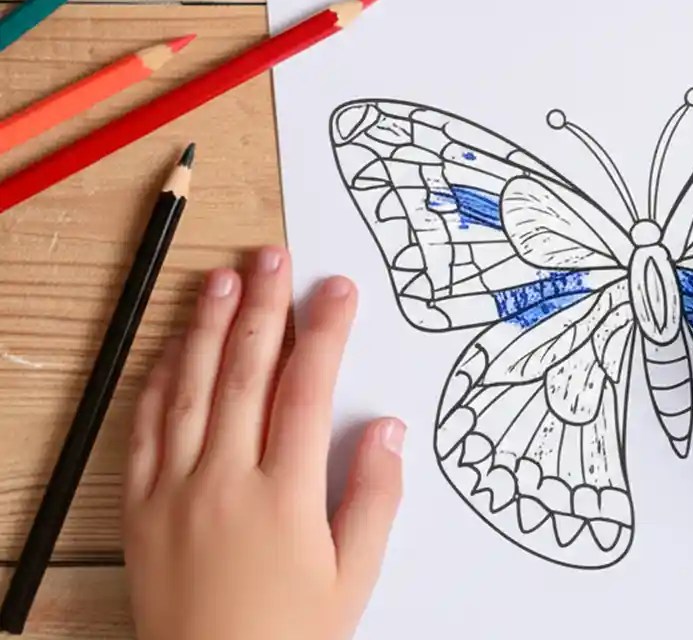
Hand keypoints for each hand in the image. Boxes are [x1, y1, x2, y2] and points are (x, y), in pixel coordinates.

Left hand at [123, 247, 403, 639]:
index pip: (307, 391)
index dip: (325, 332)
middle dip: (264, 307)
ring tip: (222, 278)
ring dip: (207, 327)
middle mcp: (224, 481)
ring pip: (190, 388)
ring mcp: (175, 490)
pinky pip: (145, 428)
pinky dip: (159, 380)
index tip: (337, 290)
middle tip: (275, 257)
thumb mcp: (353, 578)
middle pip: (246, 373)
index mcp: (284, 497)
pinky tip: (173, 347)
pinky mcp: (138, 506)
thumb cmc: (289, 637)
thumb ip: (373, 499)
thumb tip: (387, 429)